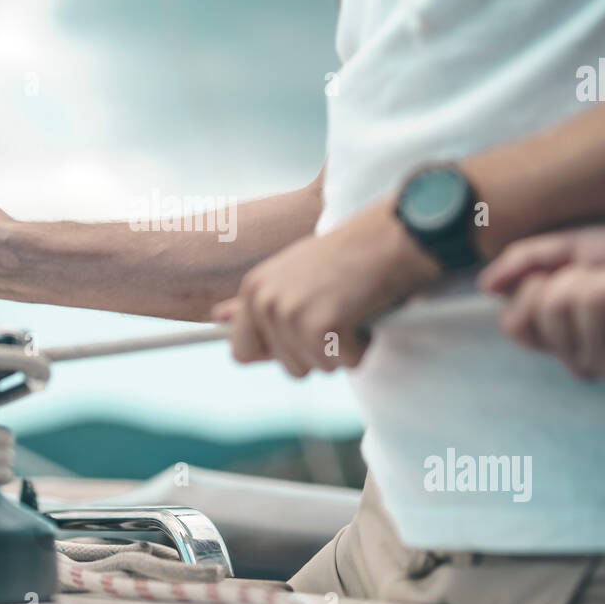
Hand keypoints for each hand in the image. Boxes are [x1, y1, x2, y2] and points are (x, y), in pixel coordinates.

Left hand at [211, 200, 440, 376]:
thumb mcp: (290, 274)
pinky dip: (362, 346)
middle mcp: (264, 300)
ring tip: (351, 309)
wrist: (388, 236)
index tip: (302, 336)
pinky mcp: (320, 326)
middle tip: (336, 313)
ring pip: (317, 368)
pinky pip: (344, 363)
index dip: (275, 354)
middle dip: (318, 352)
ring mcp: (290, 313)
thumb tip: (216, 317)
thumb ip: (255, 302)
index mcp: (252, 288)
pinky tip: (365, 312)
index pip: (240, 352)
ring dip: (342, 348)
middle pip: (286, 367)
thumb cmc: (345, 256)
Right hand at [478, 225, 604, 379]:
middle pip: (548, 307)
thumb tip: (486, 285)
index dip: (532, 290)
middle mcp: (576, 358)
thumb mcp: (576, 249)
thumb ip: (528, 261)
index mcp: (557, 336)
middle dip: (579, 277)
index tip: (559, 277)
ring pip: (586, 302)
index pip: (514, 324)